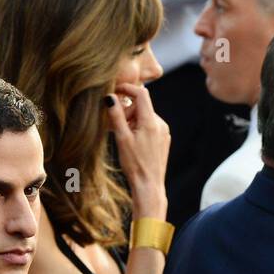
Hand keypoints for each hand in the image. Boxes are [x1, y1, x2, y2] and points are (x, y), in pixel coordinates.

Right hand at [106, 83, 169, 219]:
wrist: (149, 185)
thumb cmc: (134, 164)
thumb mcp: (122, 139)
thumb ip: (116, 116)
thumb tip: (110, 97)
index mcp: (150, 121)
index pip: (141, 93)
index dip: (128, 89)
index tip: (116, 91)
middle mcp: (160, 123)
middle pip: (142, 107)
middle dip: (127, 111)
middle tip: (115, 126)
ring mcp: (164, 131)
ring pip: (145, 117)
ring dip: (132, 122)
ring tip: (123, 138)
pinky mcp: (164, 139)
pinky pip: (150, 126)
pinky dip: (139, 129)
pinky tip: (133, 144)